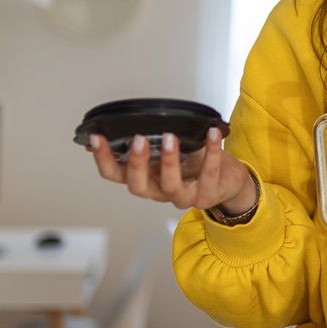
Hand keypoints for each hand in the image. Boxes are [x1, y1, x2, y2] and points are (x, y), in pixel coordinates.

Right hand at [88, 129, 256, 213]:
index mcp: (146, 178)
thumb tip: (113, 131)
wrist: (229, 181)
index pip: (116, 175)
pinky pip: (208, 173)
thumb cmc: (195, 164)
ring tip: (170, 138)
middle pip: (138, 186)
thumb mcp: (167, 151)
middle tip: (138, 140)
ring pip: (170, 186)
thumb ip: (145, 144)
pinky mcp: (207, 195)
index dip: (103, 159)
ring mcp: (184, 196)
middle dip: (136, 163)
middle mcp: (160, 191)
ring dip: (168, 161)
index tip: (97, 138)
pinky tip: (212, 133)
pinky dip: (211, 151)